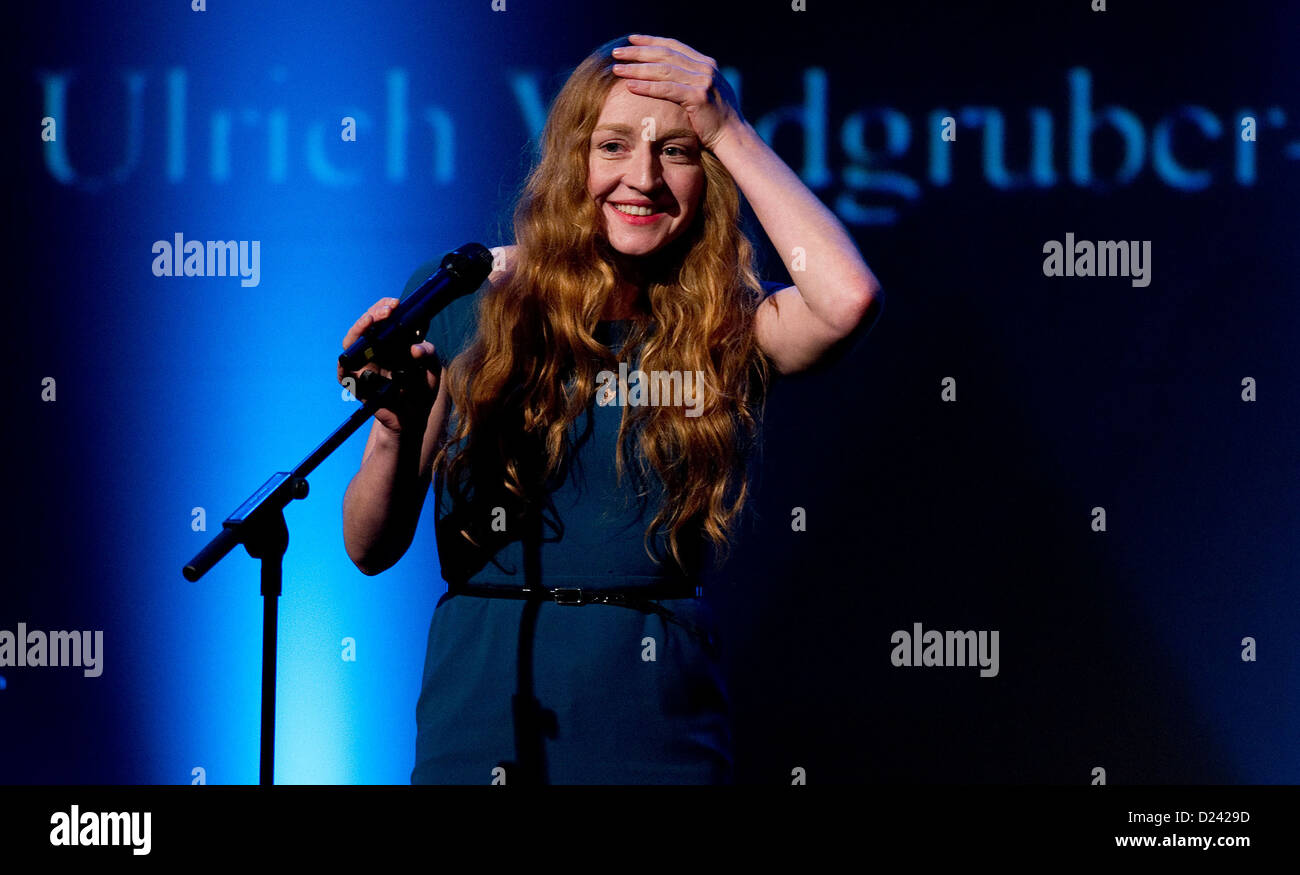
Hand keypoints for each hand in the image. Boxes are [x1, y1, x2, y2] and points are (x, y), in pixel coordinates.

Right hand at [337, 297, 440, 436]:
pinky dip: (346, 360)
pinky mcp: (354, 381)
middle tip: (389, 310)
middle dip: (376, 312)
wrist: (412, 418)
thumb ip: (429, 354)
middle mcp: (374, 348)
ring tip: (372, 320)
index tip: (397, 303)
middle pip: (367, 324)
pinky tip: (356, 351)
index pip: (384, 317)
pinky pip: (344, 369)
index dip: (386, 306)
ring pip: (352, 340)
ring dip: (360, 328)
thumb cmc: (422, 391)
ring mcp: (363, 363)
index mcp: (392, 341)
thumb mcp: (432, 370)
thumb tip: (415, 347)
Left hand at [611, 34, 744, 150]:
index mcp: (706, 64)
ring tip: (617, 69)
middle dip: (638, 51)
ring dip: (637, 68)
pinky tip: (630, 86)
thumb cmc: (716, 121)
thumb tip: (670, 76)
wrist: (733, 138)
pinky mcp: (698, 97)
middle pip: (665, 54)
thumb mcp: (705, 93)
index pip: (673, 46)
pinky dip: (647, 86)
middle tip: (617, 51)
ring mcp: (703, 81)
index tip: (631, 40)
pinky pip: (666, 89)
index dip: (651, 41)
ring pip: (663, 70)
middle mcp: (705, 68)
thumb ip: (691, 81)